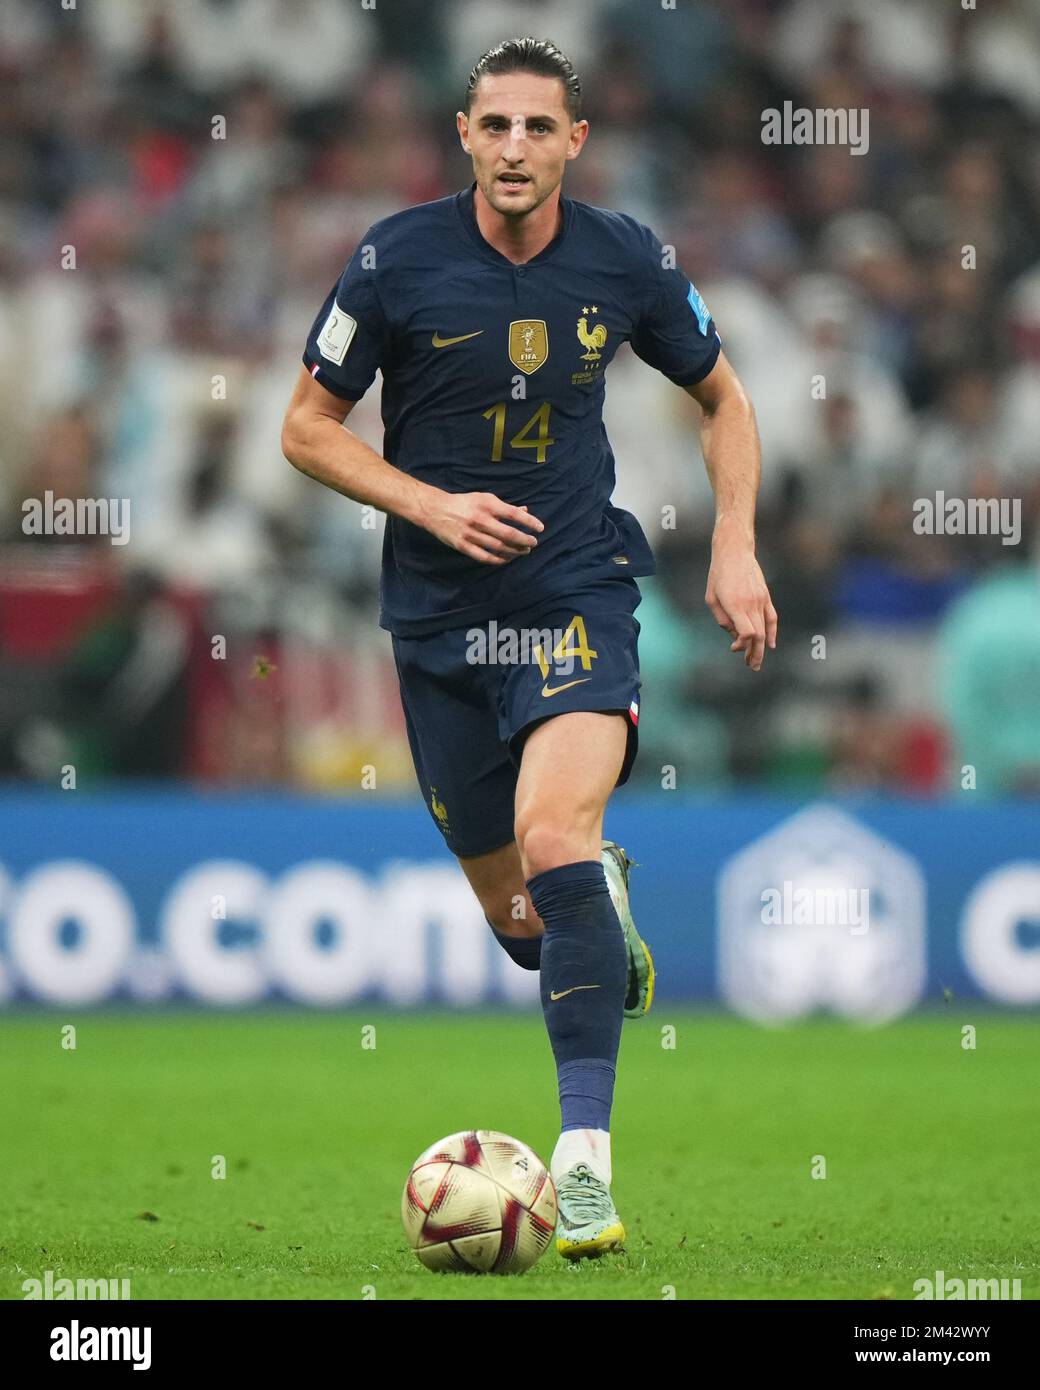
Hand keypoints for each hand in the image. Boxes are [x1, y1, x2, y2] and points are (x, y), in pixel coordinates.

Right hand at [421, 490, 543, 564]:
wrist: (435, 510)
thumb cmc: (464, 503)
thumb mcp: (484, 499)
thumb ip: (504, 507)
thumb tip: (525, 511)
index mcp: (486, 504)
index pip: (513, 514)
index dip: (529, 522)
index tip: (540, 528)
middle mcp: (479, 519)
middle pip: (508, 534)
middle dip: (525, 540)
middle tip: (533, 543)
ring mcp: (470, 534)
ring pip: (498, 547)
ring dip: (515, 551)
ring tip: (524, 551)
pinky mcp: (462, 546)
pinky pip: (484, 557)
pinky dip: (498, 560)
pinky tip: (507, 559)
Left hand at [705, 537, 777, 670]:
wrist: (735, 552)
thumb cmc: (718, 575)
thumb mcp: (711, 598)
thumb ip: (722, 620)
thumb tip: (734, 636)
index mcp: (735, 605)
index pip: (747, 633)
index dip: (742, 645)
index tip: (734, 648)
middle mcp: (751, 604)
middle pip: (758, 636)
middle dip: (754, 654)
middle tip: (752, 667)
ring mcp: (760, 600)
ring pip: (765, 629)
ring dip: (762, 648)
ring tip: (757, 661)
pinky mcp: (765, 596)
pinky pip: (772, 618)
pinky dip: (772, 632)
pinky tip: (771, 645)